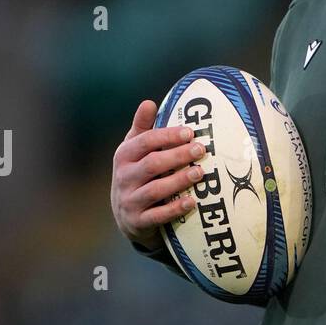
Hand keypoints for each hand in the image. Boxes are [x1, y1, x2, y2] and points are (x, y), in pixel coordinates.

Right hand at [110, 99, 207, 249]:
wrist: (126, 215)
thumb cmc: (137, 174)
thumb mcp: (134, 151)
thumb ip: (143, 129)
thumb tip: (149, 102)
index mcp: (124, 156)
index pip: (145, 142)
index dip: (167, 136)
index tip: (189, 132)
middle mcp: (124, 177)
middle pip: (152, 164)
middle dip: (177, 156)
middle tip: (200, 149)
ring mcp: (130, 200)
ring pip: (156, 190)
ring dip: (178, 181)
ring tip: (200, 173)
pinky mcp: (138, 222)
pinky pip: (158, 216)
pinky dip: (175, 209)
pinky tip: (192, 202)